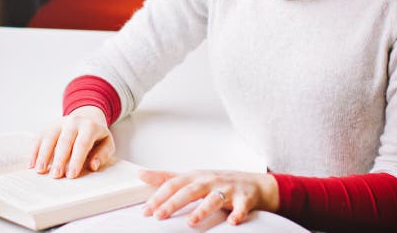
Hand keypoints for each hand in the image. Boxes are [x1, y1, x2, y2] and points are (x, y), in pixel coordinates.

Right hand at [29, 105, 114, 178]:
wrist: (87, 117)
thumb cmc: (96, 136)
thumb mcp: (107, 143)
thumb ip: (103, 154)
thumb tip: (93, 165)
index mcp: (89, 126)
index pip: (82, 143)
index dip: (76, 160)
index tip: (71, 175)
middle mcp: (73, 122)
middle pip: (64, 140)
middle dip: (59, 159)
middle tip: (56, 175)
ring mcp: (59, 122)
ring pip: (49, 137)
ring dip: (43, 154)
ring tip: (40, 170)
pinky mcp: (49, 126)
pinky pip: (39, 137)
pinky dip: (34, 151)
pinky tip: (32, 164)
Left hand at [139, 169, 278, 226]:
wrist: (254, 184)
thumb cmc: (219, 181)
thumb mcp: (192, 177)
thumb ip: (167, 178)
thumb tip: (142, 174)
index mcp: (196, 177)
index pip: (174, 184)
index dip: (159, 196)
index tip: (146, 210)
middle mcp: (210, 181)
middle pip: (190, 191)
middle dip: (173, 202)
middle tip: (159, 215)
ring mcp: (228, 189)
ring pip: (214, 198)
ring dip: (202, 210)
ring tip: (191, 221)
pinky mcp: (245, 198)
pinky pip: (242, 207)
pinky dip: (237, 214)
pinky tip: (232, 222)